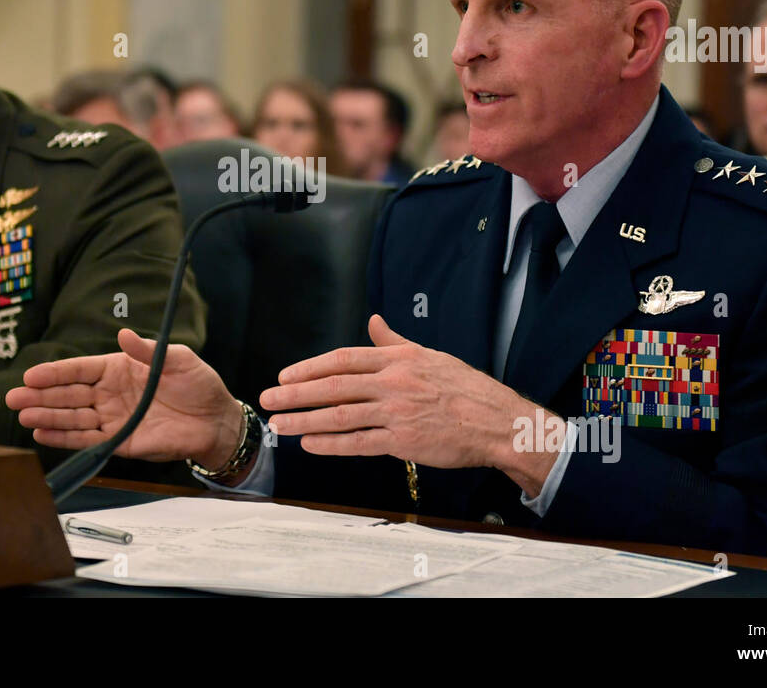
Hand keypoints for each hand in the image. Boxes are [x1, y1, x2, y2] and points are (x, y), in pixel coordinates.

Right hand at [6, 328, 243, 468]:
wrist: (216, 419)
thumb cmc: (198, 384)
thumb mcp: (178, 358)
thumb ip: (149, 350)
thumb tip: (124, 334)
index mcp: (120, 369)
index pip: (80, 370)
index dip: (56, 372)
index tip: (31, 374)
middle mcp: (110, 394)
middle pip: (69, 395)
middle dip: (41, 396)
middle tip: (14, 397)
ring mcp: (113, 419)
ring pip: (73, 418)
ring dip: (47, 418)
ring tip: (24, 416)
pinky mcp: (120, 443)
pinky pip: (87, 440)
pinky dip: (64, 438)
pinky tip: (42, 435)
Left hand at [259, 314, 558, 495]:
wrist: (497, 421)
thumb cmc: (466, 389)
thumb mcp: (429, 355)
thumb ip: (394, 341)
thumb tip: (374, 321)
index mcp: (398, 360)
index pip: (342, 360)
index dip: (310, 368)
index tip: (286, 374)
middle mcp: (392, 383)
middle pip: (333, 387)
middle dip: (295, 393)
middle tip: (269, 397)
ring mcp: (396, 413)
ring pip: (339, 416)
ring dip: (304, 420)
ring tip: (279, 423)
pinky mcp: (403, 442)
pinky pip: (358, 443)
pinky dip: (331, 444)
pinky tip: (310, 444)